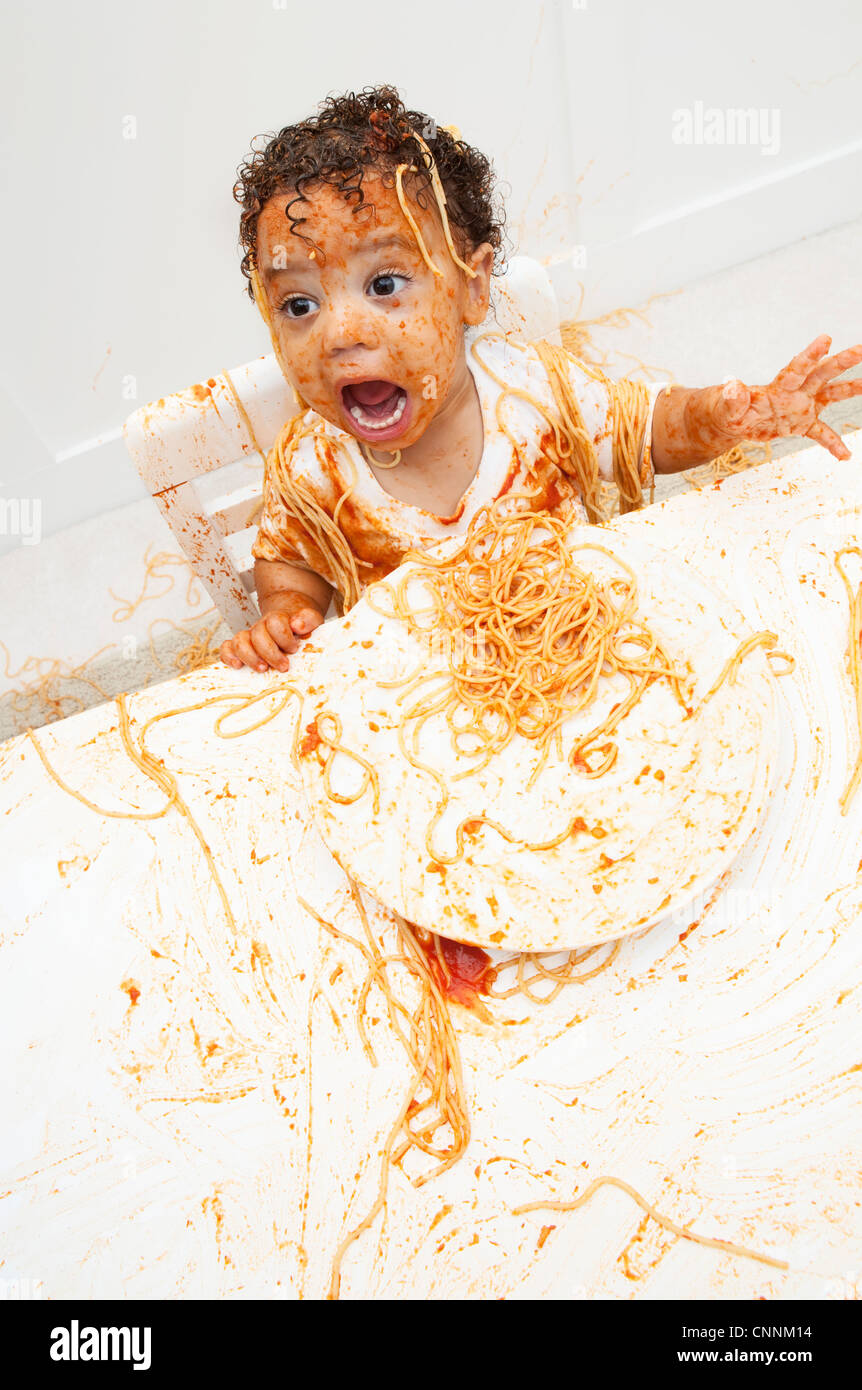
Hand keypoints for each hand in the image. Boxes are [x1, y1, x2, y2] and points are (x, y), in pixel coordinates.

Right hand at [219, 592, 324, 672]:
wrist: (290, 619)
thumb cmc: (299, 625)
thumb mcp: (310, 620)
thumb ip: (308, 619)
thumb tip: (297, 624)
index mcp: (277, 619)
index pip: (275, 623)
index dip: (284, 637)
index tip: (294, 648)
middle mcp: (261, 626)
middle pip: (257, 634)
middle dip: (270, 653)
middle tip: (284, 666)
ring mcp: (249, 636)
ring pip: (239, 641)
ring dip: (250, 657)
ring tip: (263, 668)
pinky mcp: (240, 646)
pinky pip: (226, 648)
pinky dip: (228, 656)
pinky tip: (238, 666)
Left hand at [713, 335, 861, 461]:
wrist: (734, 420)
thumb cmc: (729, 409)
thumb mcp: (728, 408)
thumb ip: (733, 398)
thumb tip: (732, 386)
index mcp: (778, 387)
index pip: (796, 368)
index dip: (810, 355)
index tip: (826, 338)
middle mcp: (795, 392)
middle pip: (821, 374)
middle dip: (840, 362)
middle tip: (861, 350)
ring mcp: (802, 406)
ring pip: (831, 395)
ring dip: (851, 389)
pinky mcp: (802, 423)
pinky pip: (822, 434)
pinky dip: (833, 444)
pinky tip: (845, 455)